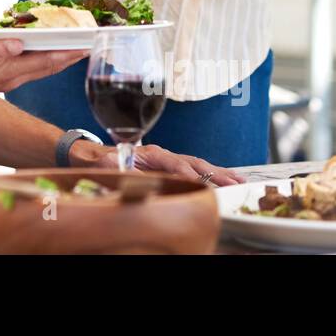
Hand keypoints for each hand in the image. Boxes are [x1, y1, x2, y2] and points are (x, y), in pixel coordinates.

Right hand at [0, 41, 84, 105]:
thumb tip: (18, 43)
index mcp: (7, 72)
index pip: (45, 62)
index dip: (67, 54)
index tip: (86, 45)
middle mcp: (12, 77)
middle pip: (49, 67)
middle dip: (70, 56)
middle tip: (90, 44)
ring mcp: (7, 79)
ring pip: (41, 69)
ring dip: (59, 59)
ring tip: (74, 49)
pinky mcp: (0, 77)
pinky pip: (31, 68)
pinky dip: (43, 60)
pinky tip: (44, 52)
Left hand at [80, 141, 246, 185]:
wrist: (95, 157)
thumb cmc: (101, 162)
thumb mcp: (108, 166)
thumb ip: (123, 170)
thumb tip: (136, 177)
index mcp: (150, 153)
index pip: (173, 163)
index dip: (186, 173)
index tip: (198, 182)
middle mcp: (164, 154)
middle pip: (193, 163)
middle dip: (214, 173)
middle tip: (233, 182)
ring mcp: (170, 160)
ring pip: (199, 166)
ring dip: (219, 174)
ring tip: (239, 181)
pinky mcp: (172, 168)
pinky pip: (196, 172)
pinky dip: (213, 177)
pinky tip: (228, 181)